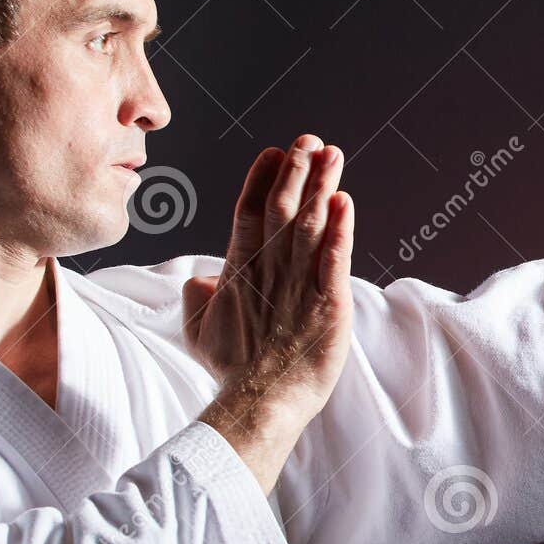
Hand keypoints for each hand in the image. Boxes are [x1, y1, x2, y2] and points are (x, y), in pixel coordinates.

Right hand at [183, 134, 355, 427]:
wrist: (260, 403)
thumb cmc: (232, 372)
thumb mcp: (198, 331)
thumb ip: (197, 298)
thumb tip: (199, 279)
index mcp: (239, 272)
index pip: (249, 213)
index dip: (262, 180)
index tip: (273, 152)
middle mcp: (269, 271)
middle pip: (283, 209)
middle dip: (296, 171)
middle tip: (309, 140)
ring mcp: (299, 285)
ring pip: (311, 225)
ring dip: (322, 187)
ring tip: (332, 155)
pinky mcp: (328, 304)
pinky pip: (335, 259)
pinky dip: (340, 230)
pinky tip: (346, 203)